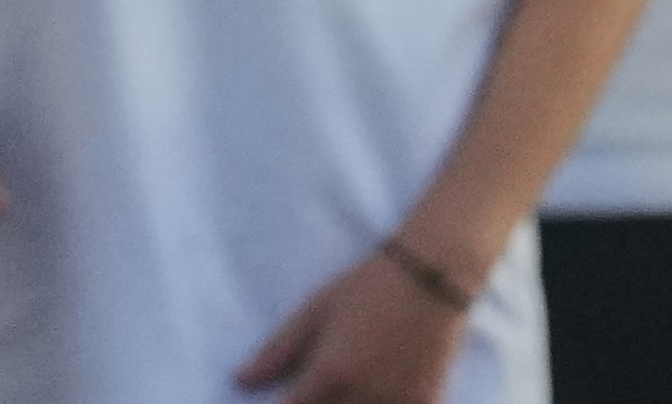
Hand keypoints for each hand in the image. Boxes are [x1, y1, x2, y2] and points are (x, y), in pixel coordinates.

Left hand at [235, 246, 469, 403]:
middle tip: (312, 390)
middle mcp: (363, 399)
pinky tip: (371, 393)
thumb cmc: (365, 288)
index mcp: (330, 376)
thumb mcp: (314, 312)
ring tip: (337, 391)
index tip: (276, 400)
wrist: (431, 280)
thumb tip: (239, 381)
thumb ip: (277, 352)